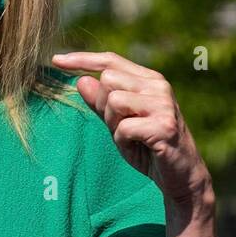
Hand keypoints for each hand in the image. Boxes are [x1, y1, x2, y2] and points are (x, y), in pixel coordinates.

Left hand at [52, 51, 212, 207]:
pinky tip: (139, 148)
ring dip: (114, 125)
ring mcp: (164, 104)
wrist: (180, 176)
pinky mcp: (164, 125)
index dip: (82, 59)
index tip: (55, 60)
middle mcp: (158, 85)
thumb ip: (100, 103)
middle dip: (103, 106)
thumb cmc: (147, 148)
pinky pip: (124, 127)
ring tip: (131, 138)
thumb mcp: (117, 124)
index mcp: (148, 79)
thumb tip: (79, 80)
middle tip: (120, 128)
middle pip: (108, 79)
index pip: (110, 60)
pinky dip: (123, 142)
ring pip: (114, 101)